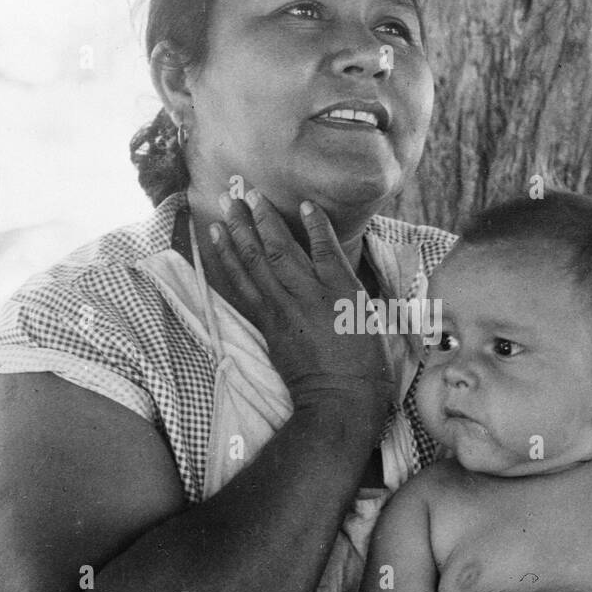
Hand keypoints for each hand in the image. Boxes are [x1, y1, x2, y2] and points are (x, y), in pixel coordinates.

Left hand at [211, 191, 393, 420]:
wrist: (340, 400)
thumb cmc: (368, 365)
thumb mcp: (372, 319)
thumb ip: (352, 289)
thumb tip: (336, 270)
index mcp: (343, 293)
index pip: (325, 248)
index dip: (315, 224)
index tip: (305, 203)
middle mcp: (310, 296)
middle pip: (281, 248)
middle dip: (263, 218)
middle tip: (246, 191)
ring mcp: (284, 311)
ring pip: (256, 263)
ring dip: (239, 232)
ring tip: (226, 207)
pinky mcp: (267, 325)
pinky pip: (243, 287)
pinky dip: (229, 261)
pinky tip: (219, 242)